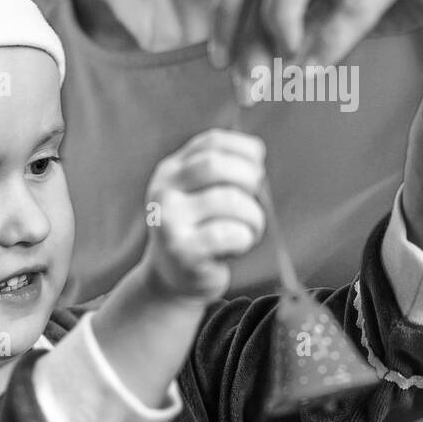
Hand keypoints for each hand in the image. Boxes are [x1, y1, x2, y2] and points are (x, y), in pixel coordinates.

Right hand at [140, 129, 266, 301]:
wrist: (173, 279)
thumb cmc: (202, 231)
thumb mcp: (203, 194)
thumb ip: (223, 171)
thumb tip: (257, 161)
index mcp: (172, 169)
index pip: (212, 142)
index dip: (244, 149)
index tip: (258, 167)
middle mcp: (164, 190)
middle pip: (216, 165)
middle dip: (249, 179)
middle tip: (254, 201)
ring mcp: (169, 220)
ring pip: (229, 201)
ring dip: (253, 217)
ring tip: (250, 230)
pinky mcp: (182, 251)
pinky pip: (228, 234)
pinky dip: (245, 238)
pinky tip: (239, 246)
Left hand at [207, 0, 422, 78]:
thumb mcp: (335, 5)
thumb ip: (291, 22)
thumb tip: (241, 67)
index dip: (224, 15)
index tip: (221, 63)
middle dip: (243, 28)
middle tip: (246, 82)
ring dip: (280, 25)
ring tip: (288, 66)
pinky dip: (331, 40)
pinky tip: (318, 69)